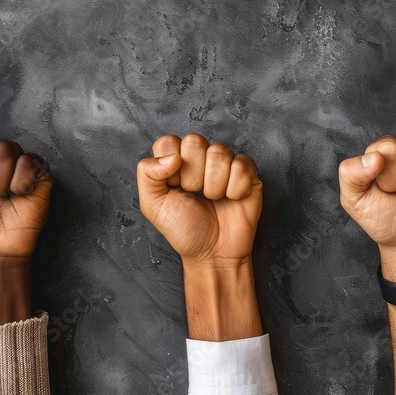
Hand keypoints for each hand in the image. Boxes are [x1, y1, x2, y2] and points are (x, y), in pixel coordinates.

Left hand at [137, 134, 261, 266]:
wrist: (211, 253)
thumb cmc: (183, 228)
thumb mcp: (153, 204)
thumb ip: (147, 174)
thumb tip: (173, 157)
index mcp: (175, 160)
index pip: (168, 142)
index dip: (170, 168)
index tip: (174, 188)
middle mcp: (200, 157)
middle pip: (194, 141)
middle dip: (192, 176)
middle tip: (194, 194)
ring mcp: (225, 163)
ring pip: (219, 152)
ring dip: (213, 185)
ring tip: (212, 199)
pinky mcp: (248, 172)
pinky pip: (241, 166)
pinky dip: (234, 189)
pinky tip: (230, 199)